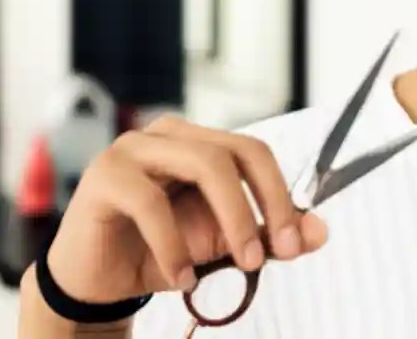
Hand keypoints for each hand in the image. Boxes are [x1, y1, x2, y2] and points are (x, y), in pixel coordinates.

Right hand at [43, 115, 328, 303]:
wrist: (96, 280)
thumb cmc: (156, 252)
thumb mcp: (220, 246)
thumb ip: (266, 235)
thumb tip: (319, 232)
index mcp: (198, 143)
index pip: (253, 152)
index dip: (280, 194)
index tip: (297, 243)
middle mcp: (168, 135)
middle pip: (232, 153)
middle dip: (261, 206)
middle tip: (268, 256)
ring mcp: (133, 148)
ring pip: (201, 165)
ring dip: (229, 220)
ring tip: (235, 266)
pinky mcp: (104, 175)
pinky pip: (150, 202)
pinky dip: (173, 246)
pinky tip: (182, 277)